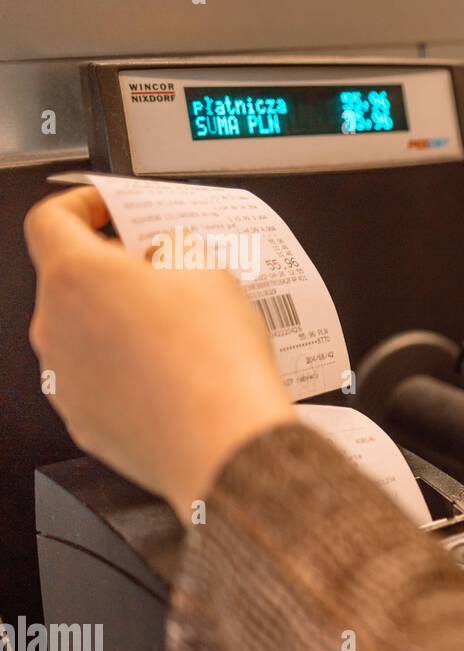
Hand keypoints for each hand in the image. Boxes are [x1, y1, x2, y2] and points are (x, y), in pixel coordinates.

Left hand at [24, 187, 294, 518]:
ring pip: (86, 334)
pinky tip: (176, 375)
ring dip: (123, 325)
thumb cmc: (214, 362)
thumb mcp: (210, 270)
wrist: (225, 445)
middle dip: (116, 273)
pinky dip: (130, 372)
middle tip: (168, 275)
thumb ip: (175, 246)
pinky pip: (101, 382)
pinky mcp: (85, 422)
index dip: (83, 205)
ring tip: (183, 333)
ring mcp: (64, 381)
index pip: (51, 220)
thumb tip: (166, 253)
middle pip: (72, 282)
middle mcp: (54, 328)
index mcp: (75, 278)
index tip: (110, 210)